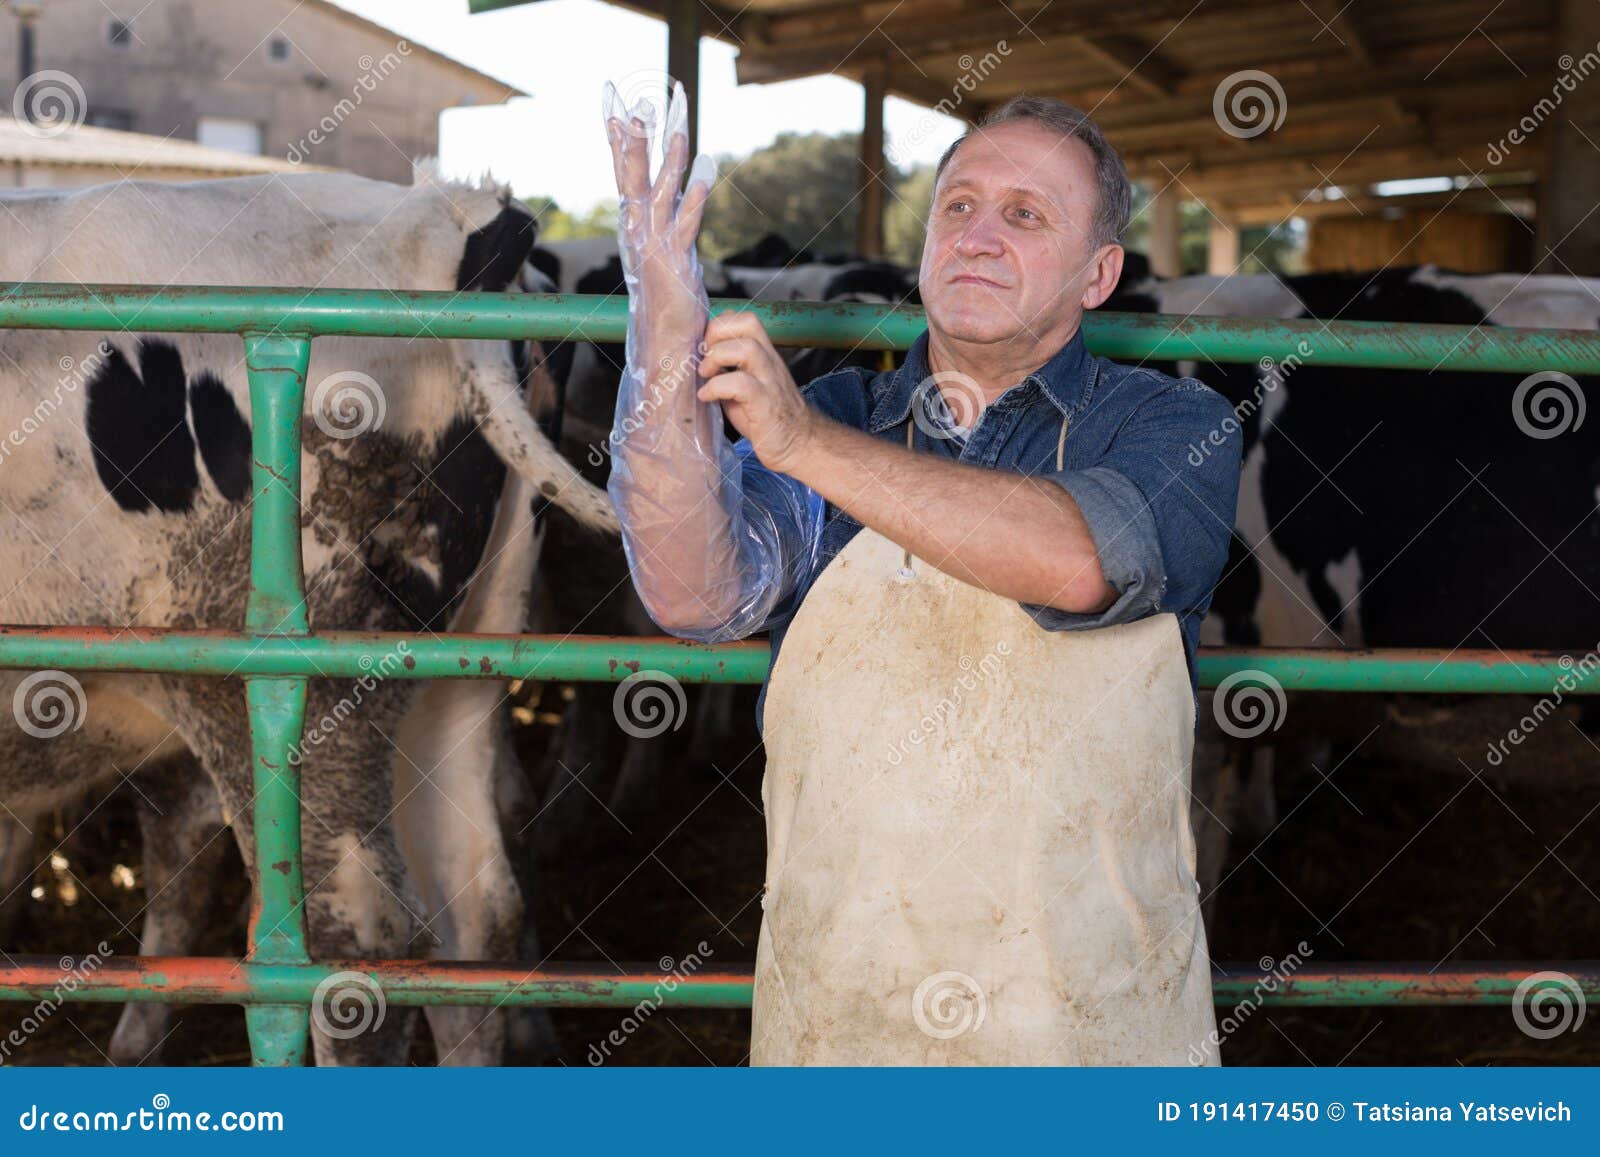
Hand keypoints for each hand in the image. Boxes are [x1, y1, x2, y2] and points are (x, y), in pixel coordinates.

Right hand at [602, 81, 714, 332]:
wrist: (663, 343)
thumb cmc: (666, 297)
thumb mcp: (665, 248)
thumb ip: (668, 217)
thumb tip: (677, 188)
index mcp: (633, 222)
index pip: (623, 167)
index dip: (618, 131)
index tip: (611, 95)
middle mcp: (638, 228)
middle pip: (633, 173)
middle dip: (634, 135)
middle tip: (635, 100)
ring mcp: (655, 244)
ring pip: (658, 190)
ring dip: (666, 155)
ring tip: (671, 122)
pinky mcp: (676, 260)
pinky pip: (687, 221)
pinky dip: (696, 194)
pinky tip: (706, 167)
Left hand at [696, 311, 816, 472]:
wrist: (797, 443)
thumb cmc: (766, 416)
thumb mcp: (743, 386)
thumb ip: (725, 370)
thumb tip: (694, 361)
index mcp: (764, 354)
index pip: (746, 319)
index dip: (720, 324)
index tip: (705, 346)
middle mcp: (770, 362)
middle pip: (749, 323)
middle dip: (717, 333)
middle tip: (703, 357)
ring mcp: (770, 381)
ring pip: (748, 348)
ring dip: (717, 357)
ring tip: (704, 375)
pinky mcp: (766, 404)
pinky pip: (742, 384)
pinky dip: (717, 387)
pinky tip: (707, 397)